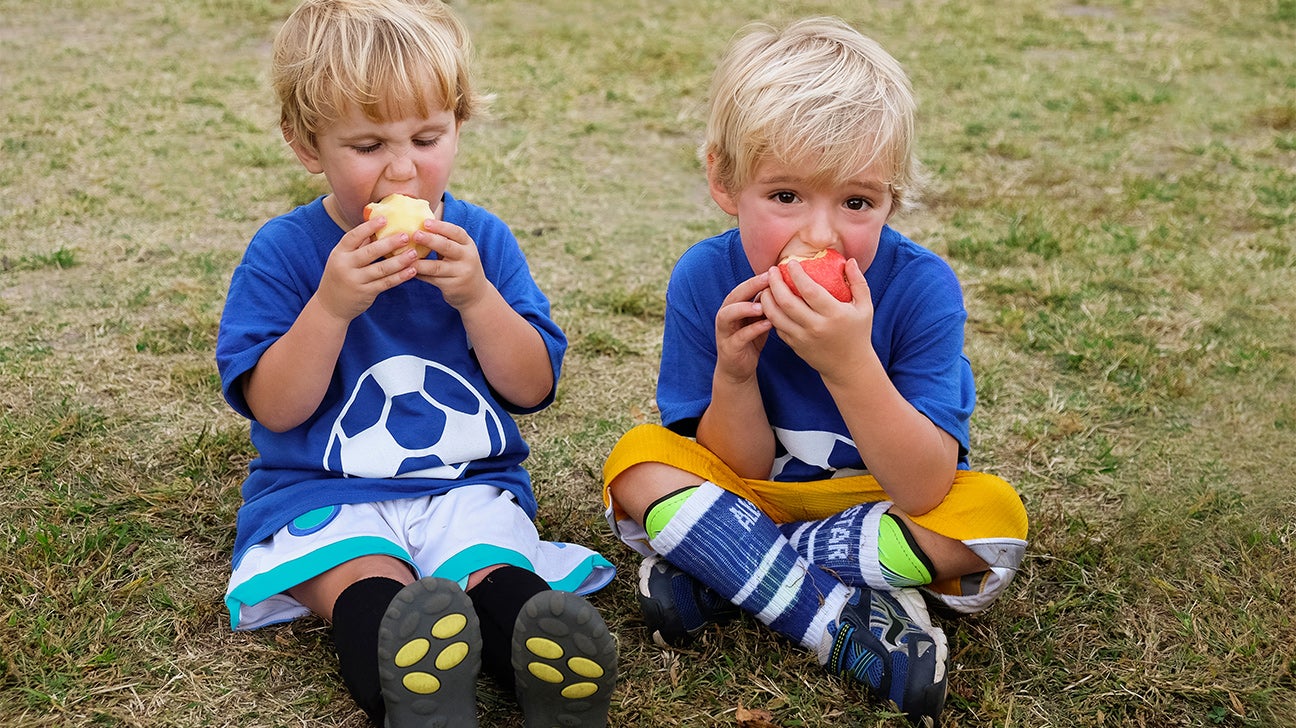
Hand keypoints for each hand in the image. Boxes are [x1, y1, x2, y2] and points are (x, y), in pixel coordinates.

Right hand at [316, 216, 419, 321]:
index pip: (353, 237)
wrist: (330, 306)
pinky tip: (412, 270)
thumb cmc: (340, 277)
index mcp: (339, 253)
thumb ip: (358, 245)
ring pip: (381, 269)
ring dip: (399, 261)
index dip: (368, 227)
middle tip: (406, 236)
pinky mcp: (365, 293)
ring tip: (414, 253)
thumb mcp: (343, 259)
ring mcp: (355, 281)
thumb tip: (377, 228)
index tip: (384, 219)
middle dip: (389, 243)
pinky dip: (400, 277)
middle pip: (370, 252)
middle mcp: (345, 266)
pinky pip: (386, 283)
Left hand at [411, 220, 491, 309]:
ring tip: (406, 257)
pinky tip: (408, 270)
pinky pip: (432, 279)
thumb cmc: (461, 265)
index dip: (441, 226)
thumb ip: (445, 240)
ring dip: (420, 262)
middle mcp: (467, 258)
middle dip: (430, 240)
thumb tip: (419, 226)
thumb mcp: (460, 250)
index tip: (425, 222)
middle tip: (415, 234)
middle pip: (447, 247)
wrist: (475, 292)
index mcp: (468, 244)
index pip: (456, 232)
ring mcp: (460, 273)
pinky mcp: (452, 286)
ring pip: (437, 267)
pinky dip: (419, 274)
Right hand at [714, 271, 773, 384]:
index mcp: (732, 307)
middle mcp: (725, 316)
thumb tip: (782, 287)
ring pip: (729, 314)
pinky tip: (768, 324)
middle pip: (734, 296)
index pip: (742, 288)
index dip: (756, 279)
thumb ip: (764, 305)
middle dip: (750, 287)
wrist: (738, 368)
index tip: (773, 271)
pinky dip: (753, 329)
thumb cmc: (749, 340)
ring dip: (745, 308)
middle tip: (768, 281)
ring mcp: (725, 332)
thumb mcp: (757, 320)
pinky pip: (740, 336)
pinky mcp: (729, 347)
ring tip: (762, 305)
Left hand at [761, 256, 874, 378]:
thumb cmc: (858, 333)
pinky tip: (770, 303)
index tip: (790, 262)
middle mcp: (816, 327)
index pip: (810, 290)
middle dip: (775, 283)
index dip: (797, 274)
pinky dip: (770, 314)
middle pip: (787, 302)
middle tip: (771, 270)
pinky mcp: (795, 346)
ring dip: (767, 299)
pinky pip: (778, 327)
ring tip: (766, 286)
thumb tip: (849, 260)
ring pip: (776, 316)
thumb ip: (858, 282)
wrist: (849, 367)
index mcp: (834, 314)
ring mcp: (803, 338)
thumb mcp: (865, 307)